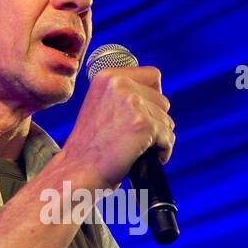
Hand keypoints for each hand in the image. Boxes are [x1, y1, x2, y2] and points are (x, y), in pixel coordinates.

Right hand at [60, 65, 173, 189]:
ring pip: (167, 120)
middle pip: (162, 100)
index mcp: (108, 76)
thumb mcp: (101, 107)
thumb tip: (159, 97)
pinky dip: (162, 151)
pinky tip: (145, 158)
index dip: (152, 98)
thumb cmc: (90, 146)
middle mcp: (119, 84)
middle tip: (137, 139)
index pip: (152, 75)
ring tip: (138, 149)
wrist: (79, 171)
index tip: (142, 116)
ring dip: (158, 138)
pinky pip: (168, 137)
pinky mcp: (143, 124)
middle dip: (156, 121)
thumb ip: (124, 95)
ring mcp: (132, 103)